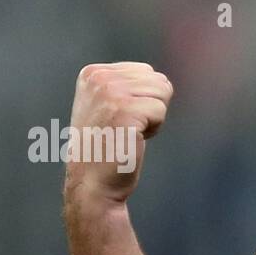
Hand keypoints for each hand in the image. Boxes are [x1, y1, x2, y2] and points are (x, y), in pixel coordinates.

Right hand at [64, 62, 173, 205]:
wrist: (93, 182)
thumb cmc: (106, 149)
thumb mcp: (107, 106)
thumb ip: (125, 86)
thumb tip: (161, 79)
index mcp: (93, 73)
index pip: (146, 72)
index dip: (142, 100)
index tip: (119, 119)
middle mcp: (99, 78)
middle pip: (158, 80)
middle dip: (151, 107)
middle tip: (125, 128)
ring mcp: (111, 92)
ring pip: (163, 93)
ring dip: (153, 118)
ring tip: (128, 133)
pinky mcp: (126, 110)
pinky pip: (161, 111)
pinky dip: (154, 129)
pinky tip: (132, 139)